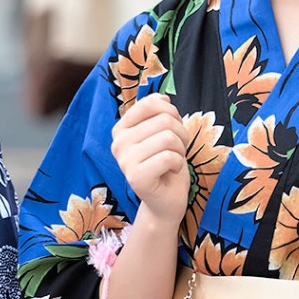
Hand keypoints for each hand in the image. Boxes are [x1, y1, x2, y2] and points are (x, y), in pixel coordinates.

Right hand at [111, 93, 189, 225]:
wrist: (166, 200)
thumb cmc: (166, 165)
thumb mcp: (163, 133)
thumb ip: (159, 113)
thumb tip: (162, 98)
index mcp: (121, 129)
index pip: (150, 103)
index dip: (171, 114)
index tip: (171, 132)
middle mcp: (118, 143)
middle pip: (164, 120)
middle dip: (180, 135)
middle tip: (175, 151)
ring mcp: (124, 160)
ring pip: (168, 137)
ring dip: (180, 150)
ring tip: (173, 162)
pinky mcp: (135, 177)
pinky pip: (169, 157)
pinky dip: (178, 164)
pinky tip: (170, 172)